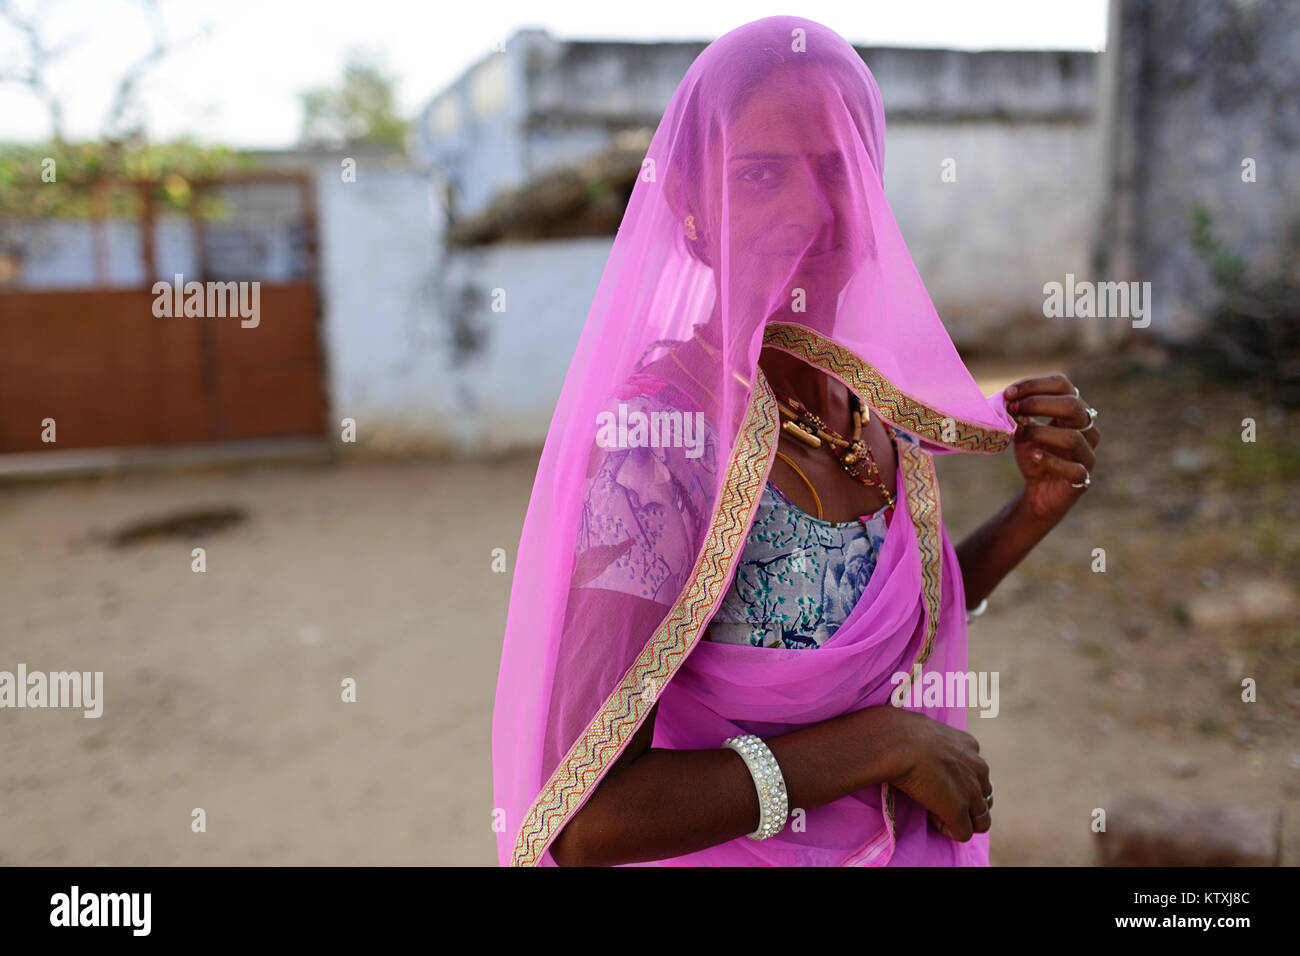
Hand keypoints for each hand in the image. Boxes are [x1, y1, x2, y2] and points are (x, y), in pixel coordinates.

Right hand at [886, 708, 991, 842]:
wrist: (898, 743)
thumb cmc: (901, 732)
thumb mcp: (927, 731)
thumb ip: (934, 743)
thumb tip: (921, 748)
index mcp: (970, 746)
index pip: (977, 773)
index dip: (959, 783)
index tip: (937, 783)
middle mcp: (978, 768)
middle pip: (984, 798)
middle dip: (966, 804)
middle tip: (939, 800)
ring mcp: (971, 791)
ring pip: (981, 820)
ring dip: (960, 819)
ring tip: (934, 811)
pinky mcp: (959, 811)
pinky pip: (963, 832)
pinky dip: (948, 829)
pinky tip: (929, 817)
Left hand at [1003, 373, 1100, 523]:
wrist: (1039, 492)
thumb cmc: (1035, 455)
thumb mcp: (1023, 432)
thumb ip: (1018, 416)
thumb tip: (1006, 398)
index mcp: (1074, 412)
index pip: (1062, 385)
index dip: (1035, 385)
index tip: (1008, 393)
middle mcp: (1087, 429)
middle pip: (1072, 405)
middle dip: (1038, 404)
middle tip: (1013, 410)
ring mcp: (1087, 454)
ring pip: (1073, 436)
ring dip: (1041, 433)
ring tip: (1020, 435)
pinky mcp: (1082, 478)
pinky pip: (1073, 468)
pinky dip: (1051, 460)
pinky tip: (1034, 456)